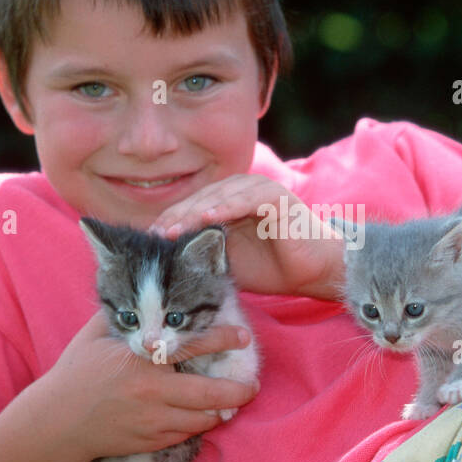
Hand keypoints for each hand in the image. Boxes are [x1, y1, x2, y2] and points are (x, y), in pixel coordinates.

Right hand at [43, 309, 258, 459]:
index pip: (193, 346)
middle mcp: (152, 392)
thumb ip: (124, 314)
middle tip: (253, 384)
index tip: (242, 336)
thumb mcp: (96, 336)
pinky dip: (200, 424)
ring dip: (222, 410)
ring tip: (235, 399)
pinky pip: (187, 434)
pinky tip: (205, 415)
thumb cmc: (76, 374)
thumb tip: (141, 287)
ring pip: (204, 419)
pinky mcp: (151, 442)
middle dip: (239, 390)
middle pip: (211, 395)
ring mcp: (153, 421)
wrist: (57, 424)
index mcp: (142, 360)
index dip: (223, 339)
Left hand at [147, 174, 345, 299]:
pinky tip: (207, 217)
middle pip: (200, 199)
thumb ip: (200, 253)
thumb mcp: (225, 262)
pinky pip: (246, 198)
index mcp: (228, 202)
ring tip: (174, 228)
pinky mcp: (275, 196)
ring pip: (219, 196)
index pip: (192, 208)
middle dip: (176, 217)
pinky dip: (226, 206)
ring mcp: (258, 190)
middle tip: (154, 235)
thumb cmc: (271, 268)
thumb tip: (163, 260)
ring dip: (195, 211)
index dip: (170, 222)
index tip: (149, 242)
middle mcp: (240, 191)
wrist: (313, 271)